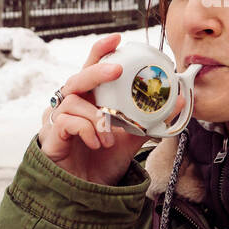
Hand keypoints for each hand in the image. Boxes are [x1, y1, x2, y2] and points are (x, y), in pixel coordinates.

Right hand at [38, 33, 153, 186]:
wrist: (87, 190)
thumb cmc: (104, 158)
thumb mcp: (131, 137)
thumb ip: (151, 120)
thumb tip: (179, 101)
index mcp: (88, 97)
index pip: (91, 66)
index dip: (101, 49)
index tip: (118, 38)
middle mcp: (69, 103)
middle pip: (77, 77)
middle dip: (97, 70)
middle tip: (116, 70)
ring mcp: (56, 118)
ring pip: (72, 100)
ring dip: (96, 116)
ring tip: (111, 136)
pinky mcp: (50, 134)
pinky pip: (66, 121)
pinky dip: (86, 130)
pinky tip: (97, 143)